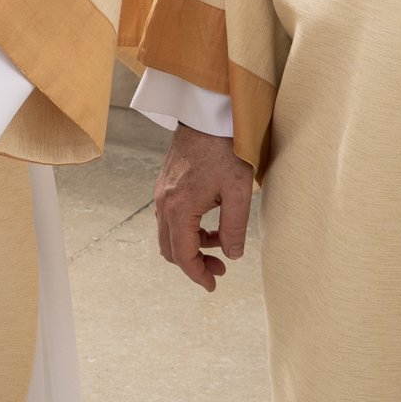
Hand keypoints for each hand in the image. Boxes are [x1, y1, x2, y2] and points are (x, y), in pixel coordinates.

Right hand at [156, 123, 254, 291]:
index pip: (183, 255)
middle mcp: (164, 203)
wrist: (207, 116)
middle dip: (193, 264)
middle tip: (219, 269)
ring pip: (168, 234)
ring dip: (190, 246)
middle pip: (169, 249)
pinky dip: (187, 230)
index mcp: (179, 209)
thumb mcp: (238, 192)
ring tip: (219, 245)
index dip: (198, 275)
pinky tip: (209, 224)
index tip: (213, 285)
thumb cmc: (224, 150)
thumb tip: (232, 254)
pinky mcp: (166, 185)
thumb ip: (234, 228)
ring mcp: (162, 193)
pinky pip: (170, 218)